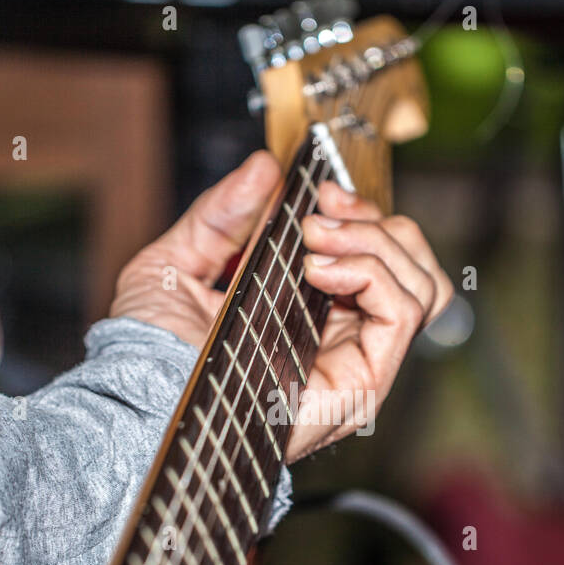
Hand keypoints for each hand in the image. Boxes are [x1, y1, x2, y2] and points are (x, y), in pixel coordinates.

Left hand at [111, 150, 452, 461]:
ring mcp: (358, 363)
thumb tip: (265, 167)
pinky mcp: (363, 384)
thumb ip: (221, 215)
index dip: (361, 215)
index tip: (320, 192)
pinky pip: (404, 313)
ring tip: (318, 239)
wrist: (142, 397)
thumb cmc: (150, 354)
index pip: (377, 258)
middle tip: (321, 213)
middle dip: (374, 222)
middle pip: (412, 266)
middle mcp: (342, 340)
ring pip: (421, 286)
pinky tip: (319, 268)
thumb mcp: (176, 262)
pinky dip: (373, 274)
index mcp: (309, 314)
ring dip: (377, 242)